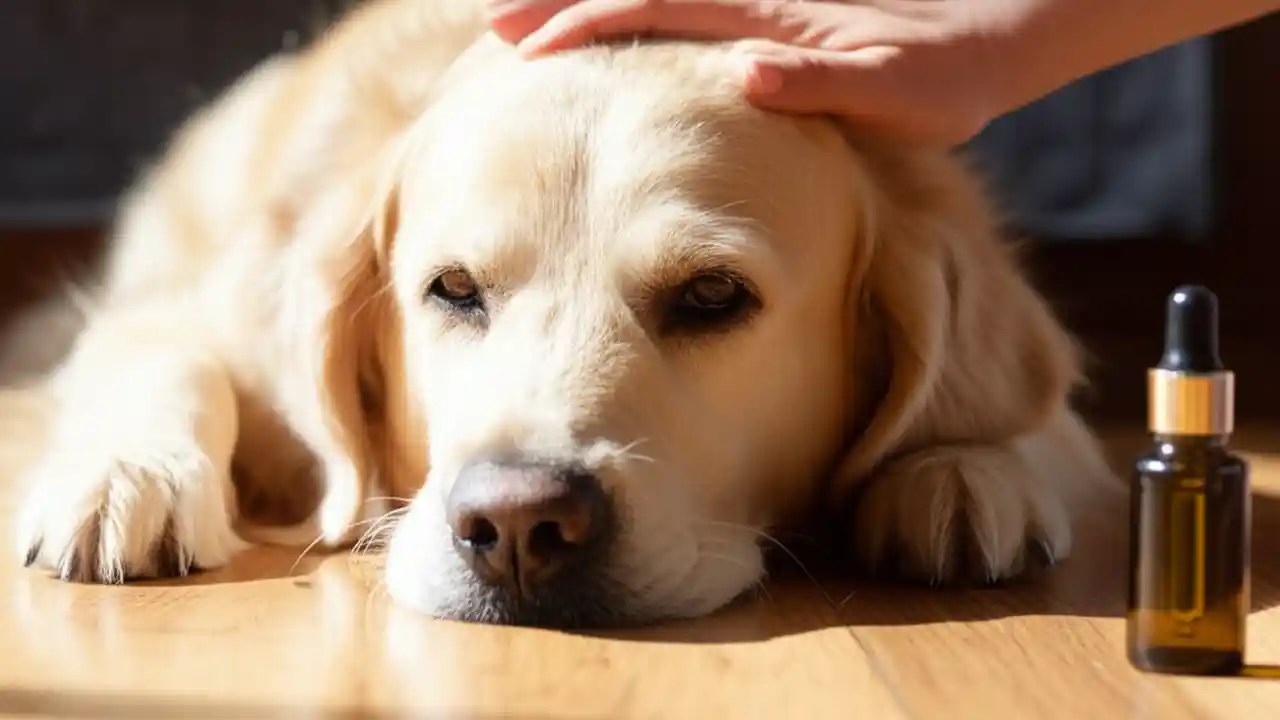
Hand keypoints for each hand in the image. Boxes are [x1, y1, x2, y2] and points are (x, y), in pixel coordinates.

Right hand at [486, 1, 1011, 146]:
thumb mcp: (891, 92)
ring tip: (527, 25)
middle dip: (565, 3)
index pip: (656, 8)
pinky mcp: (770, 24)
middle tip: (496, 26)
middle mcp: (752, 0)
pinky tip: (612, 33)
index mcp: (765, 14)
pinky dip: (636, 18)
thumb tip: (743, 74)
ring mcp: (758, 7)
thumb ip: (818, 81)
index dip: (587, 22)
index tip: (524, 44)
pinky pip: (683, 13)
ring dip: (592, 4)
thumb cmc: (943, 78)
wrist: (990, 39)